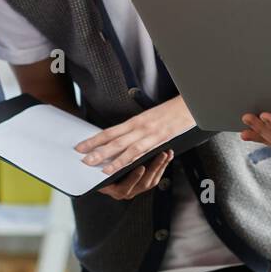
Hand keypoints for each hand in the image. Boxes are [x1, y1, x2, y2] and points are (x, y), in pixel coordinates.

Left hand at [75, 96, 194, 174]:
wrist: (189, 105)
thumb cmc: (170, 112)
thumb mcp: (150, 118)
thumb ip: (136, 129)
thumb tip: (120, 139)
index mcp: (136, 121)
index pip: (110, 131)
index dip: (94, 139)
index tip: (81, 146)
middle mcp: (139, 126)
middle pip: (113, 139)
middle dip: (97, 150)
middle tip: (82, 158)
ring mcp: (149, 133)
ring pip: (125, 147)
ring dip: (109, 158)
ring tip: (96, 166)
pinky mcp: (159, 139)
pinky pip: (140, 151)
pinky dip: (128, 160)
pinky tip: (118, 167)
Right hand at [95, 150, 174, 200]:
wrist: (107, 165)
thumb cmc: (99, 161)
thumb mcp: (99, 160)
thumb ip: (103, 156)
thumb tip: (104, 150)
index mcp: (111, 189)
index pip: (123, 187)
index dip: (133, 178)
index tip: (141, 167)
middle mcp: (124, 192)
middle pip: (141, 184)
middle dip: (151, 169)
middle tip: (161, 156)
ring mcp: (135, 189)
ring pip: (150, 180)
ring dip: (159, 166)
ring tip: (165, 153)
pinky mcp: (145, 184)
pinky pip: (156, 176)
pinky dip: (162, 165)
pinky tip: (168, 154)